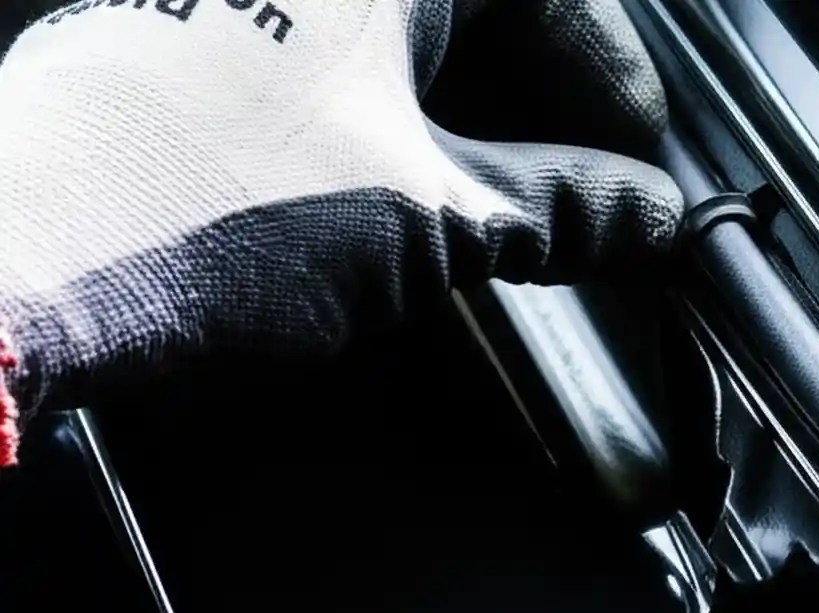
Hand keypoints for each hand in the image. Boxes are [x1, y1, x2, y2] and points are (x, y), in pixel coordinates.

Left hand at [0, 0, 682, 462]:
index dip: (610, 73)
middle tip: (588, 191)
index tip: (640, 152)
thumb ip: (556, 208)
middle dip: (548, 106)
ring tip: (511, 212)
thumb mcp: (425, 218)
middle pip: (477, 15)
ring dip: (476, 124)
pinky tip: (416, 197)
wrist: (22, 268)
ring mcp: (250, 0)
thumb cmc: (204, 215)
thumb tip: (645, 214)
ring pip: (407, 45)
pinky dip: (399, 126)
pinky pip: (339, 69)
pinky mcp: (199, 49)